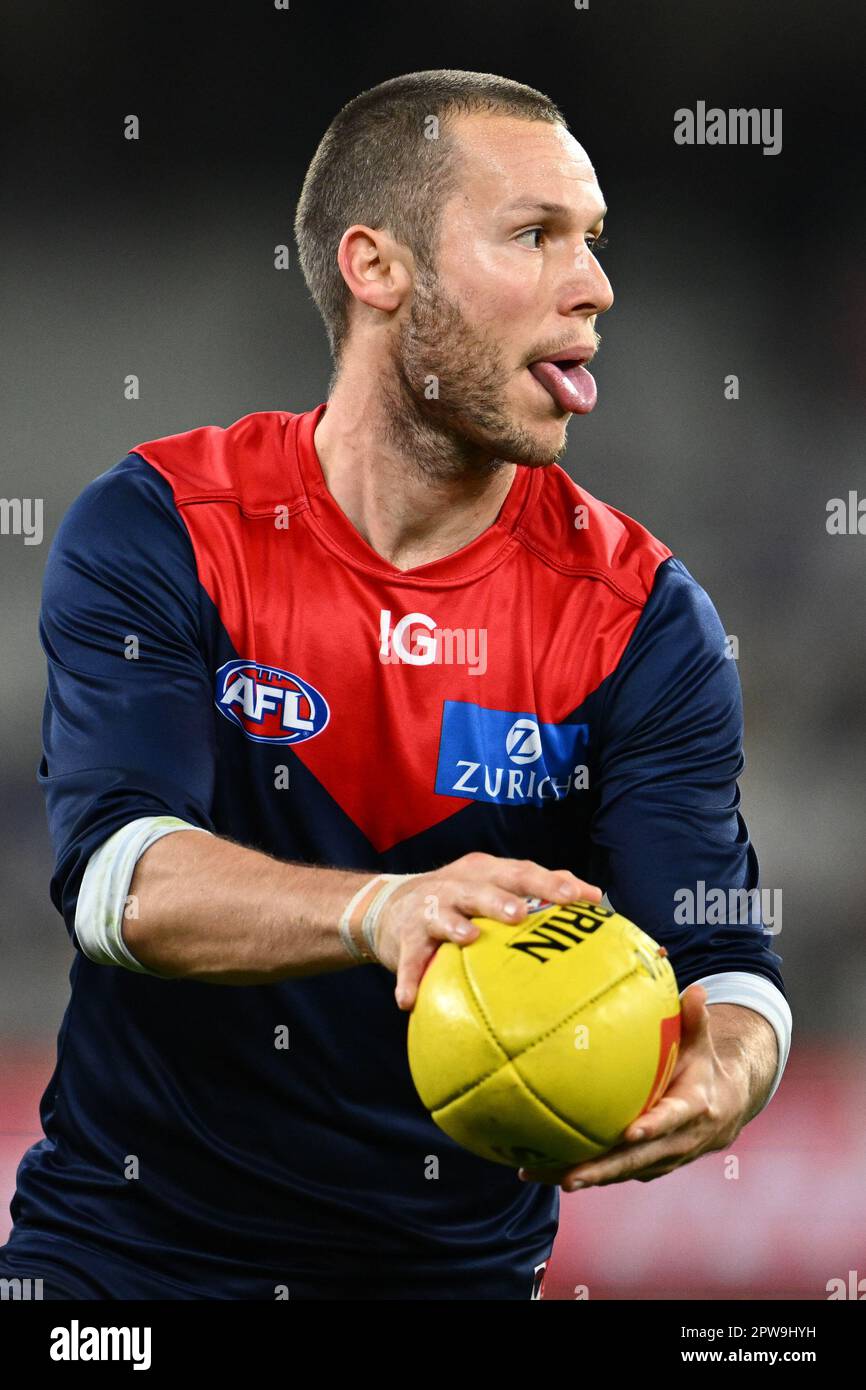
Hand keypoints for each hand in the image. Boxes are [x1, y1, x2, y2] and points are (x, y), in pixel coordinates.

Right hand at [374, 852, 600, 1010]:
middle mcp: (455, 886)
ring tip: (469, 938)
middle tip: (521, 913)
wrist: (389, 907)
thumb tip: (593, 895)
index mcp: (484, 872)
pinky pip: (408, 961)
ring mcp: (428, 910)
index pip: (520, 872)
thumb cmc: (459, 899)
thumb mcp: (493, 885)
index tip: (575, 896)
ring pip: (442, 915)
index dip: (546, 882)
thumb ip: (537, 888)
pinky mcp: (405, 939)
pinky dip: (408, 979)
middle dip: (500, 899)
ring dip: (455, 925)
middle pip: (480, 888)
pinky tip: (409, 1000)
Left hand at [518, 984, 752, 1191]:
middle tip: (568, 1175)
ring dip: (580, 1176)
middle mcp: (675, 1141)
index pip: (671, 1120)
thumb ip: (695, 1020)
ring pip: (617, 1172)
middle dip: (602, 1170)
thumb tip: (695, 991)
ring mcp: (658, 1159)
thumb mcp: (702, 1043)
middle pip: (636, 1160)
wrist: (722, 1107)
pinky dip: (578, 1172)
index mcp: (692, 1110)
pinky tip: (535, 1168)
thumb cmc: (702, 1066)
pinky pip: (609, 1172)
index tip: (631, 1131)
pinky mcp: (642, 1166)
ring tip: (536, 1173)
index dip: (653, 1127)